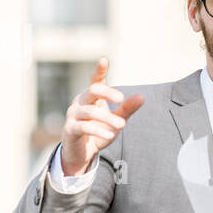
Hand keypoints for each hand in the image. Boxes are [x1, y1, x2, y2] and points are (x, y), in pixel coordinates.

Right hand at [60, 58, 144, 175]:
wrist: (83, 152)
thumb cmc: (99, 130)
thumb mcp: (117, 119)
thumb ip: (127, 108)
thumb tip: (142, 96)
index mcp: (92, 96)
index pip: (95, 80)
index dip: (99, 70)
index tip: (104, 60)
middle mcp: (80, 101)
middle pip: (92, 90)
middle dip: (107, 93)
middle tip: (121, 99)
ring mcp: (73, 114)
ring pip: (90, 111)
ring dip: (108, 118)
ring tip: (122, 125)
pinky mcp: (70, 129)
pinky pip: (84, 127)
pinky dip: (98, 130)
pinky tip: (109, 134)